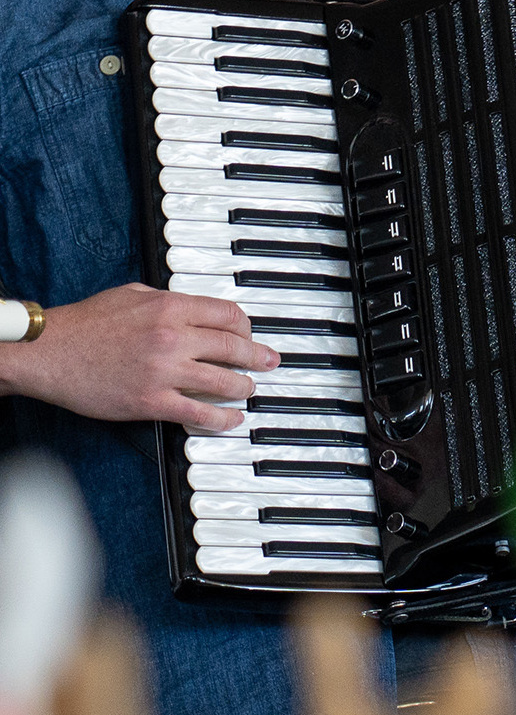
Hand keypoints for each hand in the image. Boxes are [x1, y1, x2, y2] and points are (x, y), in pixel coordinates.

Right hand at [0, 283, 279, 430]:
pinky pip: (199, 412)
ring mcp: (165, 370)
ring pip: (224, 381)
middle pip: (235, 347)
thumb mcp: (132, 295)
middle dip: (259, 357)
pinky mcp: (151, 401)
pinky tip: (232, 420)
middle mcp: (175, 337)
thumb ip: (168, 299)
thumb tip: (194, 307)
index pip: (230, 316)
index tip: (250, 336)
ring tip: (249, 390)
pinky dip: (222, 419)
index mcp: (172, 307)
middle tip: (269, 362)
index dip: (247, 328)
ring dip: (244, 387)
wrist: (48, 352)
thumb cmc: (84, 324)